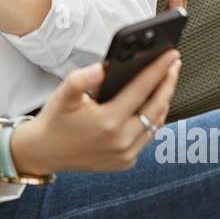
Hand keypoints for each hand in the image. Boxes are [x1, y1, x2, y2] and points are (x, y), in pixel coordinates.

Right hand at [11, 49, 181, 175]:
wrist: (44, 152)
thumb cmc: (55, 120)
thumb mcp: (63, 94)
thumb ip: (82, 77)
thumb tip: (104, 68)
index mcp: (108, 122)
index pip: (142, 89)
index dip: (159, 69)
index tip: (171, 55)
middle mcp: (121, 141)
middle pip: (157, 107)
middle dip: (169, 82)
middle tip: (174, 64)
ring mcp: (126, 154)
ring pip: (156, 123)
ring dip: (163, 101)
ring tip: (166, 81)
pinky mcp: (126, 162)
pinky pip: (147, 137)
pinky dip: (152, 119)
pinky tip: (152, 104)